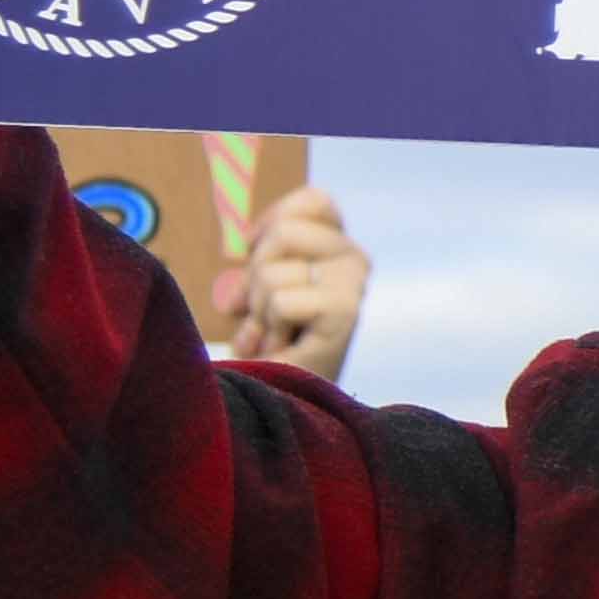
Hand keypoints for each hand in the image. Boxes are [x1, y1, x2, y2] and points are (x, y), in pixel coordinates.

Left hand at [208, 183, 366, 376]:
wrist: (283, 397)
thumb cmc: (269, 340)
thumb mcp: (263, 283)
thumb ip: (265, 252)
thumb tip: (242, 244)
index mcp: (341, 246)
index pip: (314, 201)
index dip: (272, 223)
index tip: (253, 254)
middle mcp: (356, 260)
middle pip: (285, 232)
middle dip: (256, 274)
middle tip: (261, 310)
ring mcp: (355, 285)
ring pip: (274, 271)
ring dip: (259, 310)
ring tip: (272, 334)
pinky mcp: (346, 312)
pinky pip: (281, 300)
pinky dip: (269, 328)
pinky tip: (281, 346)